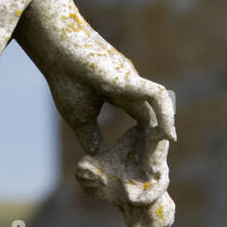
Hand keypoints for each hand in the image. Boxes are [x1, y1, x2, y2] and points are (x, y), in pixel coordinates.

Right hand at [45, 59, 175, 155]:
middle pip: (154, 120)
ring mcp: (134, 82)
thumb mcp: (80, 117)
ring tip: (162, 160)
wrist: (58, 54)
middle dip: (156, 146)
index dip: (145, 143)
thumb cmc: (66, 80)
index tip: (145, 165)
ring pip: (160, 110)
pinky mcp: (132, 79)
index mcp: (120, 94)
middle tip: (157, 172)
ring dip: (162, 136)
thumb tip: (98, 160)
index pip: (141, 122)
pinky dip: (166, 117)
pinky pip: (158, 98)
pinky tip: (168, 137)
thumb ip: (92, 138)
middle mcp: (132, 88)